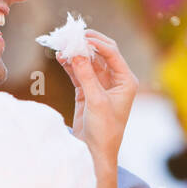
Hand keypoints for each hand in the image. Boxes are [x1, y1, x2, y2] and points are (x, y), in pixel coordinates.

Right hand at [56, 30, 137, 160]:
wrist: (95, 152)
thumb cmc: (104, 130)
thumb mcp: (96, 101)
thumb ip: (86, 75)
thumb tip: (76, 52)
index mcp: (126, 81)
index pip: (113, 54)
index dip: (98, 43)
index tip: (81, 37)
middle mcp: (115, 81)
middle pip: (100, 54)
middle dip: (86, 44)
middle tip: (70, 36)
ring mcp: (100, 86)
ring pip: (88, 62)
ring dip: (76, 54)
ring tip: (62, 45)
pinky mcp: (87, 92)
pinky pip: (78, 73)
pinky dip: (70, 65)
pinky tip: (60, 58)